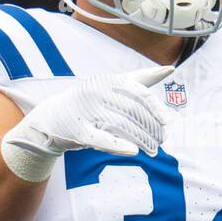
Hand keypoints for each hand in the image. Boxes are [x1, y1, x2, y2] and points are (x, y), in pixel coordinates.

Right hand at [2, 65, 177, 181]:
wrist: (51, 118)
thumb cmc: (90, 101)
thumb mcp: (113, 86)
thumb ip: (140, 79)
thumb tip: (170, 69)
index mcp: (108, 80)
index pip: (139, 92)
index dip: (156, 107)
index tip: (168, 121)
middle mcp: (97, 92)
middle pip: (133, 111)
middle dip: (151, 128)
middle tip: (161, 141)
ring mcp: (86, 110)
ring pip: (122, 126)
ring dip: (141, 139)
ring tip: (153, 150)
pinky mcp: (78, 130)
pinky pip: (102, 139)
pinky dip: (119, 145)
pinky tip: (134, 151)